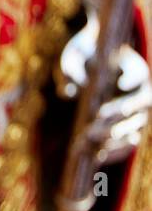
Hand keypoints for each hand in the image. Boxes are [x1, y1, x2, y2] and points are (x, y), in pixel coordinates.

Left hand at [58, 19, 149, 165]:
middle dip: (118, 117)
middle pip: (138, 108)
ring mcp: (138, 112)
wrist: (93, 63)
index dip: (132, 79)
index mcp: (132, 68)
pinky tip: (97, 156)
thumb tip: (68, 93)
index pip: (138, 74)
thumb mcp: (74, 55)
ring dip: (114, 137)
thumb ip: (71, 68)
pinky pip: (129, 143)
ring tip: (90, 139)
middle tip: (95, 122)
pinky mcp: (130, 128)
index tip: (121, 83)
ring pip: (135, 128)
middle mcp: (141, 92)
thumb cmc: (85, 55)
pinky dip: (115, 150)